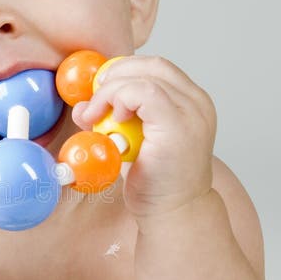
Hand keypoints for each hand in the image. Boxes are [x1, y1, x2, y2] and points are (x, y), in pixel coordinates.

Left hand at [71, 55, 216, 219]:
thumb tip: (83, 107)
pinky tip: (113, 118)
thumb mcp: (130, 142)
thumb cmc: (155, 183)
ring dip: (112, 91)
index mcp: (190, 103)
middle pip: (152, 66)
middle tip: (93, 101)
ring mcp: (191, 112)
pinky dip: (120, 98)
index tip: (100, 90)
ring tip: (97, 115)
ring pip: (145, 76)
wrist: (173, 214)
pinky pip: (144, 93)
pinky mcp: (178, 125)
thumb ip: (114, 120)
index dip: (123, 72)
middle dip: (115, 76)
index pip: (156, 69)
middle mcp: (197, 103)